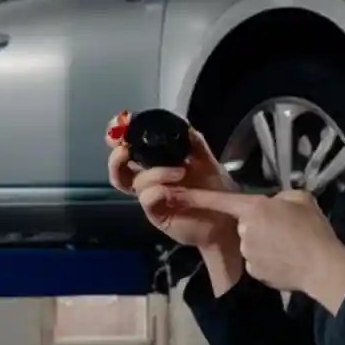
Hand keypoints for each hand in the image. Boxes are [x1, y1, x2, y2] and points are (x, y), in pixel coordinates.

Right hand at [105, 112, 236, 249]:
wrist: (227, 220)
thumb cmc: (215, 190)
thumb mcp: (207, 161)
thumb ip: (194, 143)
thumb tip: (184, 126)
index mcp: (157, 163)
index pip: (131, 148)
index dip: (120, 136)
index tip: (120, 124)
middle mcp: (150, 179)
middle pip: (119, 168)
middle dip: (117, 156)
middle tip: (126, 149)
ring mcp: (152, 197)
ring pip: (135, 182)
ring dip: (154, 173)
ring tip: (180, 171)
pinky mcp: (157, 215)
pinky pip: (147, 199)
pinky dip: (156, 191)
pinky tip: (174, 191)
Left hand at [170, 187, 344, 310]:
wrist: (321, 267)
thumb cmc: (312, 229)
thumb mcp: (301, 200)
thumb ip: (281, 198)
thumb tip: (274, 205)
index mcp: (254, 208)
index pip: (218, 200)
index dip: (194, 197)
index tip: (171, 194)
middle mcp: (244, 231)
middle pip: (244, 225)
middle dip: (259, 226)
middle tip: (285, 231)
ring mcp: (247, 254)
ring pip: (251, 245)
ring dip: (265, 245)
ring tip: (289, 248)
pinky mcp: (254, 272)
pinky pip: (257, 262)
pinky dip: (269, 262)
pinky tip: (286, 262)